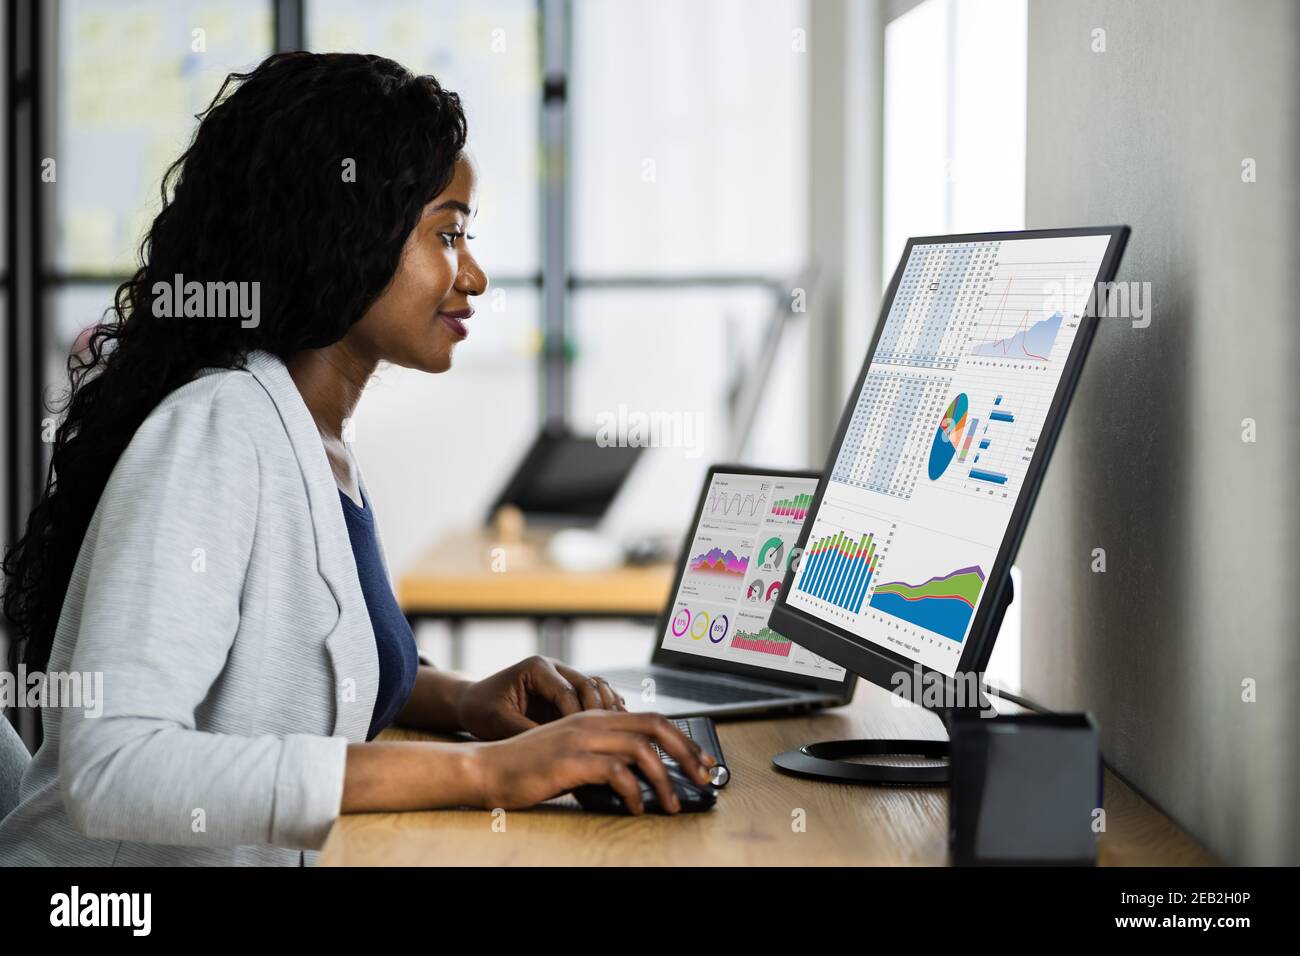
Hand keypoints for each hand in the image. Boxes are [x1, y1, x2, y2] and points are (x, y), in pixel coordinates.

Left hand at [456, 655, 626, 739]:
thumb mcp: (499, 723)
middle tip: (606, 740)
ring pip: (597, 688)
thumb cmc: (481, 710)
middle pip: (589, 685)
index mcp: (537, 667)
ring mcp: (563, 677)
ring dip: (607, 710)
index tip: (582, 744)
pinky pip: (594, 697)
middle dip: (599, 713)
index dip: (577, 719)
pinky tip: (613, 731)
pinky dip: (605, 711)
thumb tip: (556, 750)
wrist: (472, 702)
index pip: (568, 691)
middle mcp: (554, 667)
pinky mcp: (567, 691)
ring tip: (616, 735)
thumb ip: (527, 732)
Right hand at [467, 710, 717, 813]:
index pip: (652, 718)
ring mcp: (580, 739)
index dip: (683, 738)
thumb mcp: (572, 753)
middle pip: (655, 727)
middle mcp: (591, 722)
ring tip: (670, 804)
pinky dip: (633, 791)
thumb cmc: (528, 766)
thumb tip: (641, 776)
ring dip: (664, 780)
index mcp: (595, 717)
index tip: (701, 761)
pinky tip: (635, 807)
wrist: (487, 768)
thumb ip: (602, 754)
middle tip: (702, 778)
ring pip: (641, 750)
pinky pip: (616, 771)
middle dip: (686, 753)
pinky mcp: (569, 761)